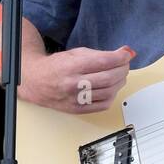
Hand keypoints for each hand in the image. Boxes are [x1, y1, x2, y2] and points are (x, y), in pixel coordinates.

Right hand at [20, 45, 135, 112]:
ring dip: (120, 82)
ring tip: (119, 75)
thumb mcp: (77, 53)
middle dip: (123, 69)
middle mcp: (74, 84)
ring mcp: (76, 99)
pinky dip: (112, 96)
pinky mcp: (78, 110)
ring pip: (109, 92)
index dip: (121, 58)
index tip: (127, 54)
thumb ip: (101, 54)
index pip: (104, 61)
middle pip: (109, 78)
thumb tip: (125, 53)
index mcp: (73, 66)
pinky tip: (111, 88)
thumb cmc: (57, 66)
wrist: (37, 82)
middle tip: (124, 65)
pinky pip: (103, 105)